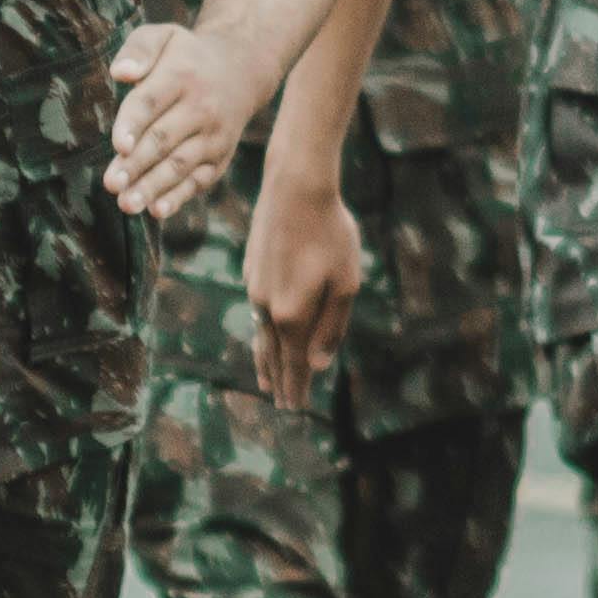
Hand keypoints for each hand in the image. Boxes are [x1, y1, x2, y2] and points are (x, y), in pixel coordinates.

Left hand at [102, 20, 271, 218]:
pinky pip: (198, 180)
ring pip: (180, 165)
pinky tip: (157, 210)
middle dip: (137, 164)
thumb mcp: (165, 36)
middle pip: (164, 139)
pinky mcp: (219, 157)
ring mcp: (213, 136)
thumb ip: (140, 48)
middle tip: (112, 184)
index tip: (120, 145)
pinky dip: (178, 197)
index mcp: (181, 75)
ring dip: (153, 187)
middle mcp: (201, 108)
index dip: (134, 124)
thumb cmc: (186, 57)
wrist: (241, 70)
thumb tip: (121, 73)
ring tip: (126, 204)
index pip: (152, 102)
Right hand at [243, 163, 358, 400]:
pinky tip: (264, 329)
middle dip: (277, 380)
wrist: (295, 188)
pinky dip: (260, 329)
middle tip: (279, 403)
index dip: (295, 389)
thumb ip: (332, 327)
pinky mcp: (251, 268)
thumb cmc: (331, 234)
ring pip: (259, 333)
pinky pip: (255, 310)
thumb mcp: (346, 283)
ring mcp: (254, 287)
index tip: (295, 409)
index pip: (292, 365)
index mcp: (292, 315)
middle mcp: (266, 306)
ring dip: (263, 358)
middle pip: (271, 354)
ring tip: (264, 378)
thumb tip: (316, 365)